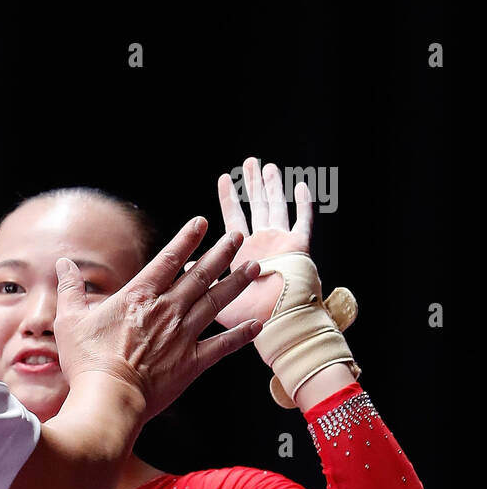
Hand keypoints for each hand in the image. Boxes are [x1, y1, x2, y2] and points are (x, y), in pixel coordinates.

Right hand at [53, 218, 262, 421]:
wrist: (110, 398)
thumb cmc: (87, 361)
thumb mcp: (70, 320)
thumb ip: (70, 289)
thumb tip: (64, 264)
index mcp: (139, 296)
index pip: (168, 259)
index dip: (187, 238)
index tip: (202, 222)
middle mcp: (167, 310)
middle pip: (201, 274)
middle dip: (222, 253)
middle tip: (238, 236)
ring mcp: (183, 335)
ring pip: (217, 302)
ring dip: (237, 283)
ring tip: (254, 268)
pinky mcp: (193, 362)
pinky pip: (223, 345)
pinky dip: (241, 334)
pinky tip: (257, 324)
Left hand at [185, 157, 311, 326]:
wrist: (277, 325)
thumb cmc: (247, 316)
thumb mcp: (217, 295)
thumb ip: (202, 276)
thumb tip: (185, 264)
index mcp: (243, 252)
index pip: (234, 218)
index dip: (230, 198)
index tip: (225, 179)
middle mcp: (262, 244)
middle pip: (257, 206)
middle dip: (252, 185)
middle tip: (251, 162)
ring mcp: (281, 244)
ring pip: (277, 207)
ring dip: (272, 187)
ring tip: (268, 167)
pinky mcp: (298, 247)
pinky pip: (303, 221)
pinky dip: (303, 204)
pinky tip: (300, 186)